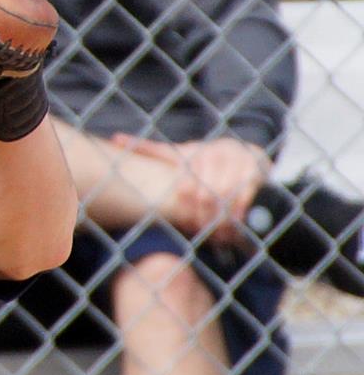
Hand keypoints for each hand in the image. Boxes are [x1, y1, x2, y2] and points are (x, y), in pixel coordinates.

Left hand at [113, 134, 271, 244]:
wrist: (249, 162)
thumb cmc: (206, 164)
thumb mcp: (180, 156)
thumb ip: (152, 149)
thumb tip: (115, 138)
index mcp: (198, 149)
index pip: (186, 182)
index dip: (186, 201)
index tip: (187, 218)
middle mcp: (221, 151)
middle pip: (205, 194)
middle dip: (203, 215)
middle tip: (202, 231)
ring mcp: (241, 161)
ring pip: (224, 199)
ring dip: (221, 220)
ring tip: (217, 235)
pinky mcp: (258, 172)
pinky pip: (245, 198)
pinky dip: (238, 216)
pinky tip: (234, 229)